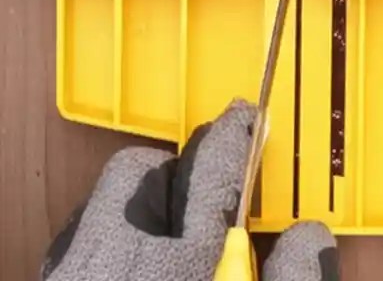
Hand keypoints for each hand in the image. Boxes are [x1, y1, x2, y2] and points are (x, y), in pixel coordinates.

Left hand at [41, 100, 338, 280]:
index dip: (236, 139)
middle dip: (181, 174)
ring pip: (104, 204)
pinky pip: (79, 240)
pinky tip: (141, 270)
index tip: (250, 118)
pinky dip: (112, 238)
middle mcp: (110, 259)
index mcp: (173, 264)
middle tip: (217, 199)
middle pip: (139, 172)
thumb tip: (309, 238)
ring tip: (181, 244)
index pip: (210, 172)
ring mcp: (73, 272)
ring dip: (145, 209)